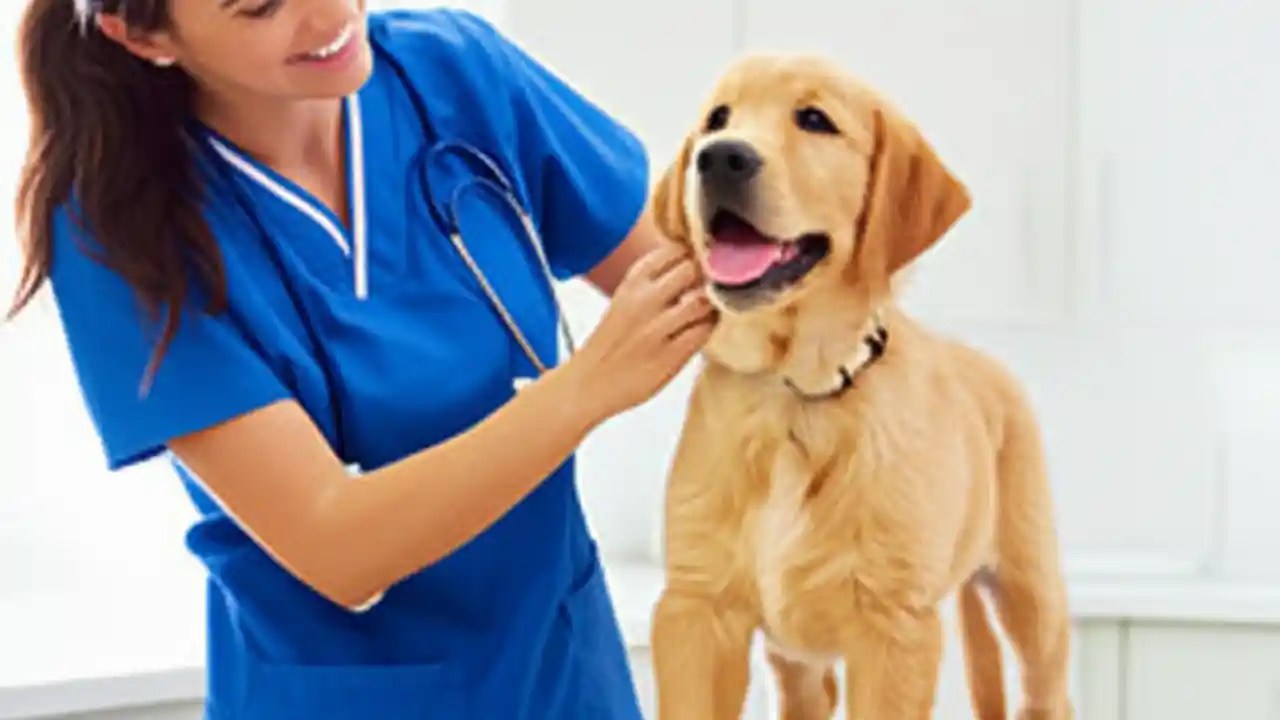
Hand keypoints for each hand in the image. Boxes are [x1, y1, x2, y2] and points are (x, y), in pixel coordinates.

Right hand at [565, 242, 716, 423]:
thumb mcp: (626, 300)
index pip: (673, 250)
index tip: (702, 260)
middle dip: (708, 275)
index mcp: (632, 282)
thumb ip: (655, 282)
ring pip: (702, 301)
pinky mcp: (670, 356)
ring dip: (713, 303)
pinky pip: (704, 331)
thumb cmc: (613, 341)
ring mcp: (657, 329)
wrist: (590, 383)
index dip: (694, 253)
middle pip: (693, 270)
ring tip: (709, 309)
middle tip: (714, 285)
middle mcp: (644, 300)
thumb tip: (696, 264)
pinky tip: (703, 329)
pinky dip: (709, 327)